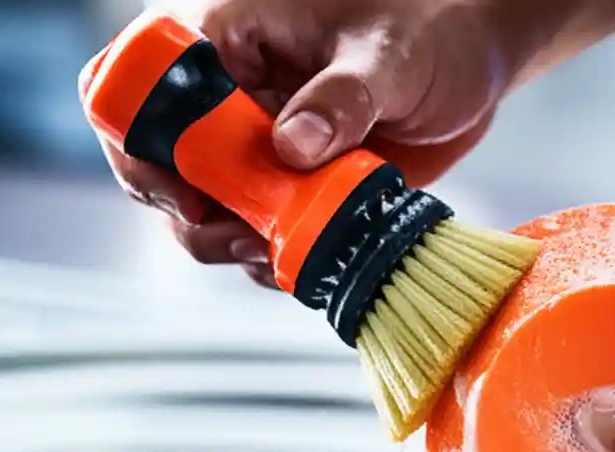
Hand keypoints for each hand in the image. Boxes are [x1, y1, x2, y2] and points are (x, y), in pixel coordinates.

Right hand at [79, 0, 507, 288]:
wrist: (475, 64)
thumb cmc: (432, 30)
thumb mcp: (392, 56)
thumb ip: (344, 97)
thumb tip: (291, 147)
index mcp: (226, 30)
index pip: (139, 81)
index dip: (141, 142)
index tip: (188, 195)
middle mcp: (226, 90)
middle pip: (156, 158)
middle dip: (190, 212)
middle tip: (245, 240)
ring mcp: (254, 141)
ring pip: (203, 205)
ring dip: (233, 241)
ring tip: (284, 251)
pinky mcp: (288, 183)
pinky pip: (257, 228)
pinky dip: (274, 253)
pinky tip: (309, 258)